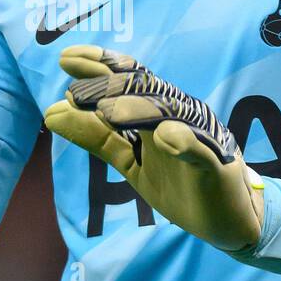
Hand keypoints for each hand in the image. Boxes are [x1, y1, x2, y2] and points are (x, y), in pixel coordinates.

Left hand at [43, 45, 263, 252]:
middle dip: (110, 86)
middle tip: (76, 91)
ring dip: (139, 109)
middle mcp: (180, 116)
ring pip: (170, 114)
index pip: (128, 81)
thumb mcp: (130, 162)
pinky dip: (184, 141)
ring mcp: (201, 137)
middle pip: (145, 91)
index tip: (66, 59)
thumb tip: (52, 111)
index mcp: (159, 112)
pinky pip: (202, 149)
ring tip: (107, 111)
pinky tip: (165, 136)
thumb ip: (96, 137)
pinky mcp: (218, 164)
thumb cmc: (180, 185)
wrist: (228, 221)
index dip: (100, 66)